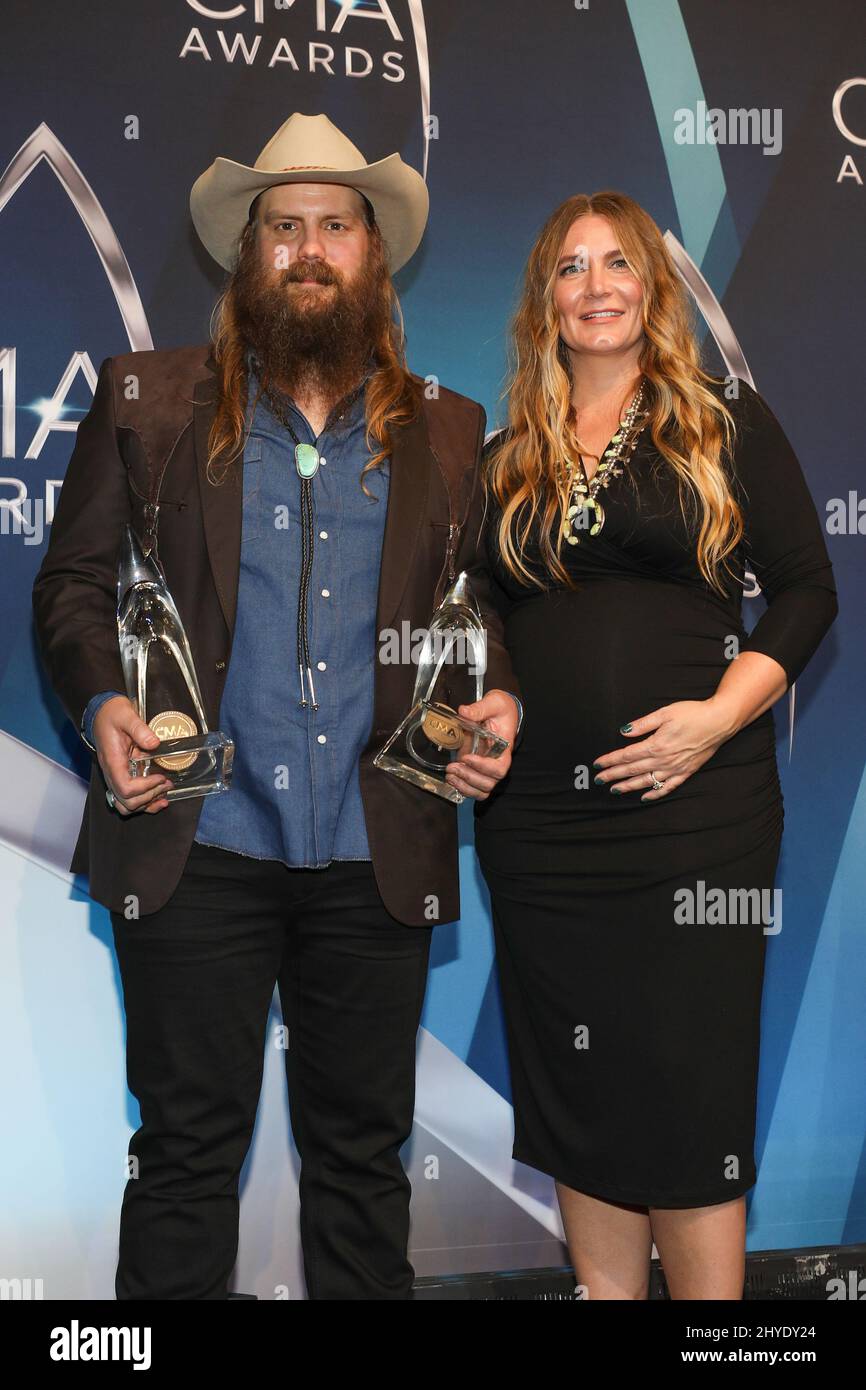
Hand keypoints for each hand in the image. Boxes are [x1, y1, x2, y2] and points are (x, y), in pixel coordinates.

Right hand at [93, 696, 172, 814]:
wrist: (102, 713)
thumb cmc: (111, 714)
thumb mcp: (126, 715)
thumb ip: (140, 729)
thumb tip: (154, 743)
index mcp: (113, 761)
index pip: (125, 787)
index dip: (145, 787)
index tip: (160, 777)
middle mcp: (112, 773)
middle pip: (126, 801)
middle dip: (149, 796)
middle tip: (166, 784)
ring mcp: (116, 776)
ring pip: (127, 805)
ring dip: (147, 803)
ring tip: (165, 793)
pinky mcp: (122, 775)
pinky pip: (130, 798)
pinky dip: (145, 802)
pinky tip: (159, 798)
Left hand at [443, 689, 516, 800]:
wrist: (501, 712)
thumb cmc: (501, 709)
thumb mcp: (494, 703)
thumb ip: (480, 708)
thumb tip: (463, 711)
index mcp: (504, 748)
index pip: (500, 768)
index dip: (483, 767)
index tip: (467, 757)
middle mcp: (497, 761)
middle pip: (489, 782)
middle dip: (469, 777)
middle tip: (452, 767)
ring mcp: (487, 768)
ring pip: (482, 790)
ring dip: (464, 786)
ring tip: (450, 775)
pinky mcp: (477, 770)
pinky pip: (474, 789)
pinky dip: (463, 788)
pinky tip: (451, 778)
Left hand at [592, 699, 733, 800]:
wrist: (720, 721)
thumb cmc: (693, 713)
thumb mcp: (665, 713)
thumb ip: (643, 724)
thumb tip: (624, 731)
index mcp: (656, 745)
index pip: (627, 756)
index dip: (610, 761)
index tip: (597, 764)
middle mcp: (664, 760)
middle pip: (633, 770)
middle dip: (613, 775)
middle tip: (599, 779)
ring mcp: (675, 768)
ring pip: (647, 781)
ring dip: (628, 786)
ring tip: (614, 790)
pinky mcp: (686, 772)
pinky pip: (668, 787)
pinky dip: (655, 793)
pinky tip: (644, 797)